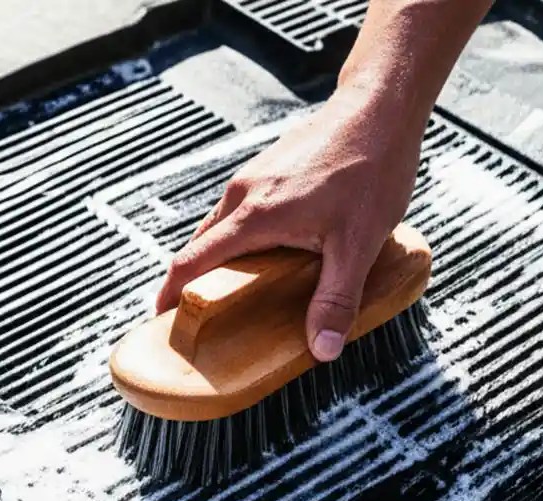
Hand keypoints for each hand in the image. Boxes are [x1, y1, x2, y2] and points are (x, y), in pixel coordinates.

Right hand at [154, 86, 423, 361]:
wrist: (379, 110)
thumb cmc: (370, 170)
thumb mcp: (358, 245)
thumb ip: (337, 299)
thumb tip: (321, 349)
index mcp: (254, 216)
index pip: (192, 260)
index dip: (171, 294)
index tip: (162, 320)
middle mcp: (243, 193)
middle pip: (200, 245)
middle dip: (192, 282)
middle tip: (200, 318)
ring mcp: (254, 176)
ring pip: (220, 226)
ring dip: (219, 259)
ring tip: (233, 291)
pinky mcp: (268, 167)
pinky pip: (239, 211)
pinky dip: (238, 237)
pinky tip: (266, 253)